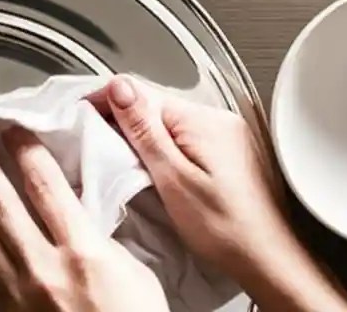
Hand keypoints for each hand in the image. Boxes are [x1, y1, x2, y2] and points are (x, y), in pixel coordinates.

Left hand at [0, 126, 170, 311]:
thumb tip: (78, 212)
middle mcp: (44, 267)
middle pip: (1, 202)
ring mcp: (19, 290)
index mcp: (83, 252)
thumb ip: (100, 236)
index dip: (25, 151)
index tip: (13, 128)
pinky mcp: (5, 307)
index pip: (45, 187)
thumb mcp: (134, 271)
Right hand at [92, 76, 346, 311]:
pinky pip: (185, 137)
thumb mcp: (173, 180)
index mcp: (201, 120)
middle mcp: (217, 118)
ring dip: (141, 133)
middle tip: (92, 142)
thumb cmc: (226, 229)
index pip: (140, 91)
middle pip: (154, 104)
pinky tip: (153, 169)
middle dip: (120, 118)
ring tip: (118, 158)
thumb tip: (119, 87)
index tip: (77, 115)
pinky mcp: (228, 151)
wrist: (268, 259)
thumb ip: (144, 130)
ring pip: (168, 121)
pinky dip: (163, 147)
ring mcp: (225, 134)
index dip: (104, 100)